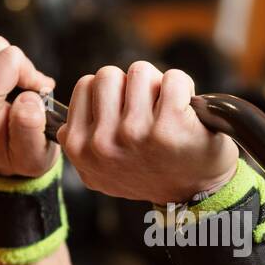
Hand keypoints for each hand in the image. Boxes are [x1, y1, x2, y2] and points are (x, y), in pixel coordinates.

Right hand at [57, 62, 237, 204]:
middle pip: (108, 74)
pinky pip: (174, 78)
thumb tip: (67, 120)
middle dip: (130, 86)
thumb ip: (82, 142)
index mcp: (80, 149)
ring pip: (140, 72)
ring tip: (166, 113)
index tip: (125, 114)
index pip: (85, 86)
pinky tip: (186, 113)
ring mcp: (135, 133)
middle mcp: (103, 143)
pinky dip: (184, 88)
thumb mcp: (102, 168)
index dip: (110, 94)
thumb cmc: (151, 172)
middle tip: (147, 111)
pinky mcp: (169, 126)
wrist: (197, 193)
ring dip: (157, 86)